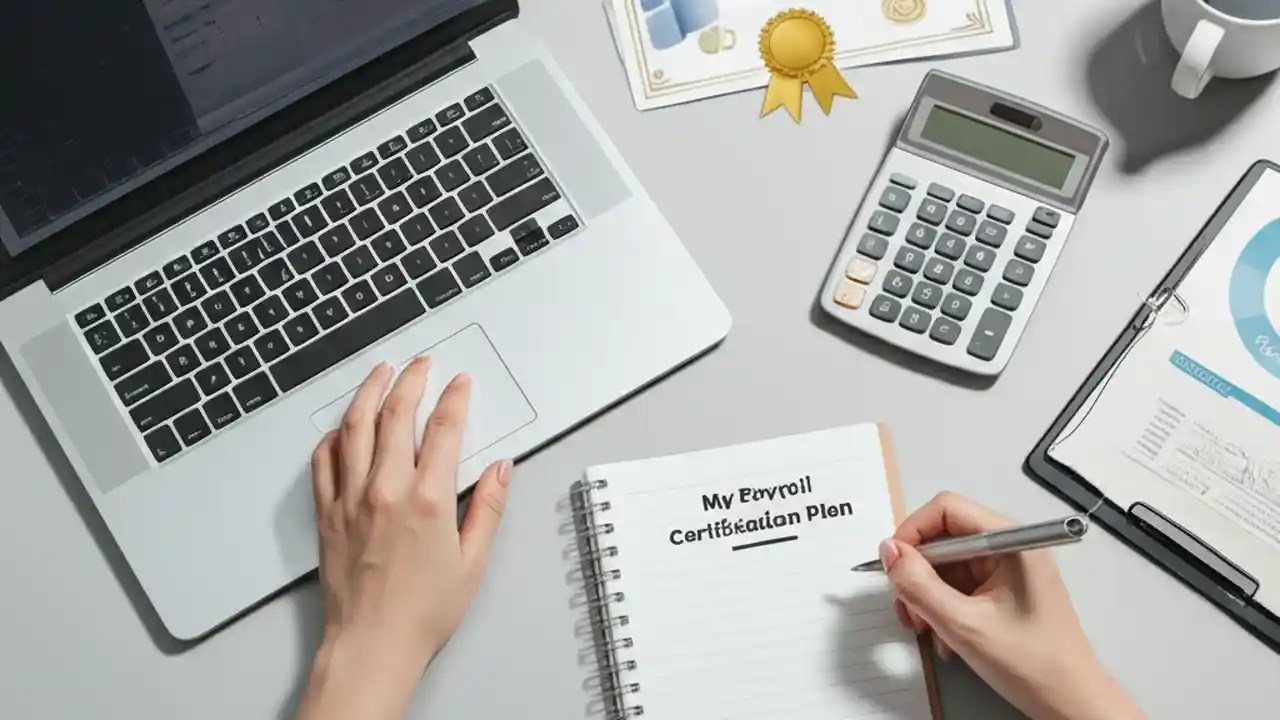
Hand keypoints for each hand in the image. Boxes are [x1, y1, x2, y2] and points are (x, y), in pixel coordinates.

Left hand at [298, 359, 512, 719]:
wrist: (372, 644)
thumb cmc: (422, 612)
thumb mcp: (473, 560)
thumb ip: (488, 507)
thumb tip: (500, 470)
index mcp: (427, 500)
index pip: (444, 429)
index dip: (454, 398)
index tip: (460, 383)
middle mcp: (386, 490)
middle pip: (397, 415)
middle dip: (412, 380)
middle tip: (421, 364)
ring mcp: (351, 498)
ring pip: (356, 427)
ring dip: (369, 392)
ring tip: (380, 372)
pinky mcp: (327, 512)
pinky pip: (324, 460)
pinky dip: (334, 436)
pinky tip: (344, 426)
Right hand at [881, 492, 1142, 719]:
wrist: (1070, 703)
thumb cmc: (1032, 663)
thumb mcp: (963, 625)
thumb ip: (919, 586)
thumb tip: (888, 552)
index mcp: (1011, 541)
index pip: (947, 510)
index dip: (913, 531)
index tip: (893, 565)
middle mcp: (1009, 547)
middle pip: (944, 538)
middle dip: (918, 572)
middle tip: (907, 608)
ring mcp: (1006, 569)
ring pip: (946, 565)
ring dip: (927, 595)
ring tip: (926, 628)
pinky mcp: (1002, 590)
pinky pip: (958, 586)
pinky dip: (942, 607)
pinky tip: (945, 636)